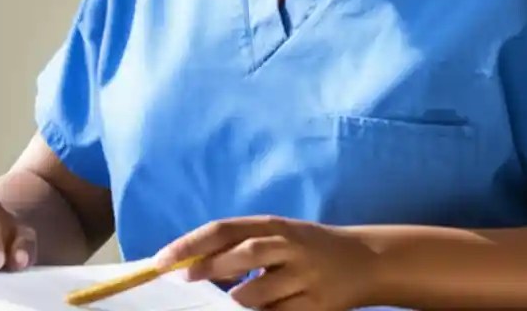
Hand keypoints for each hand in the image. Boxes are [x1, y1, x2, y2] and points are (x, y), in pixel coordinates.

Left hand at [154, 216, 380, 309]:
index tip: (161, 261)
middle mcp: (289, 245)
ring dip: (237, 300)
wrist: (365, 260)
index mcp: (273, 224)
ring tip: (232, 301)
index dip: (190, 244)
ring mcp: (305, 275)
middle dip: (210, 268)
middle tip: (187, 279)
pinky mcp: (318, 305)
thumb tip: (190, 266)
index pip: (223, 229)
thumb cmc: (306, 248)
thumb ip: (238, 247)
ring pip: (259, 292)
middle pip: (244, 253)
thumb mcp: (276, 236)